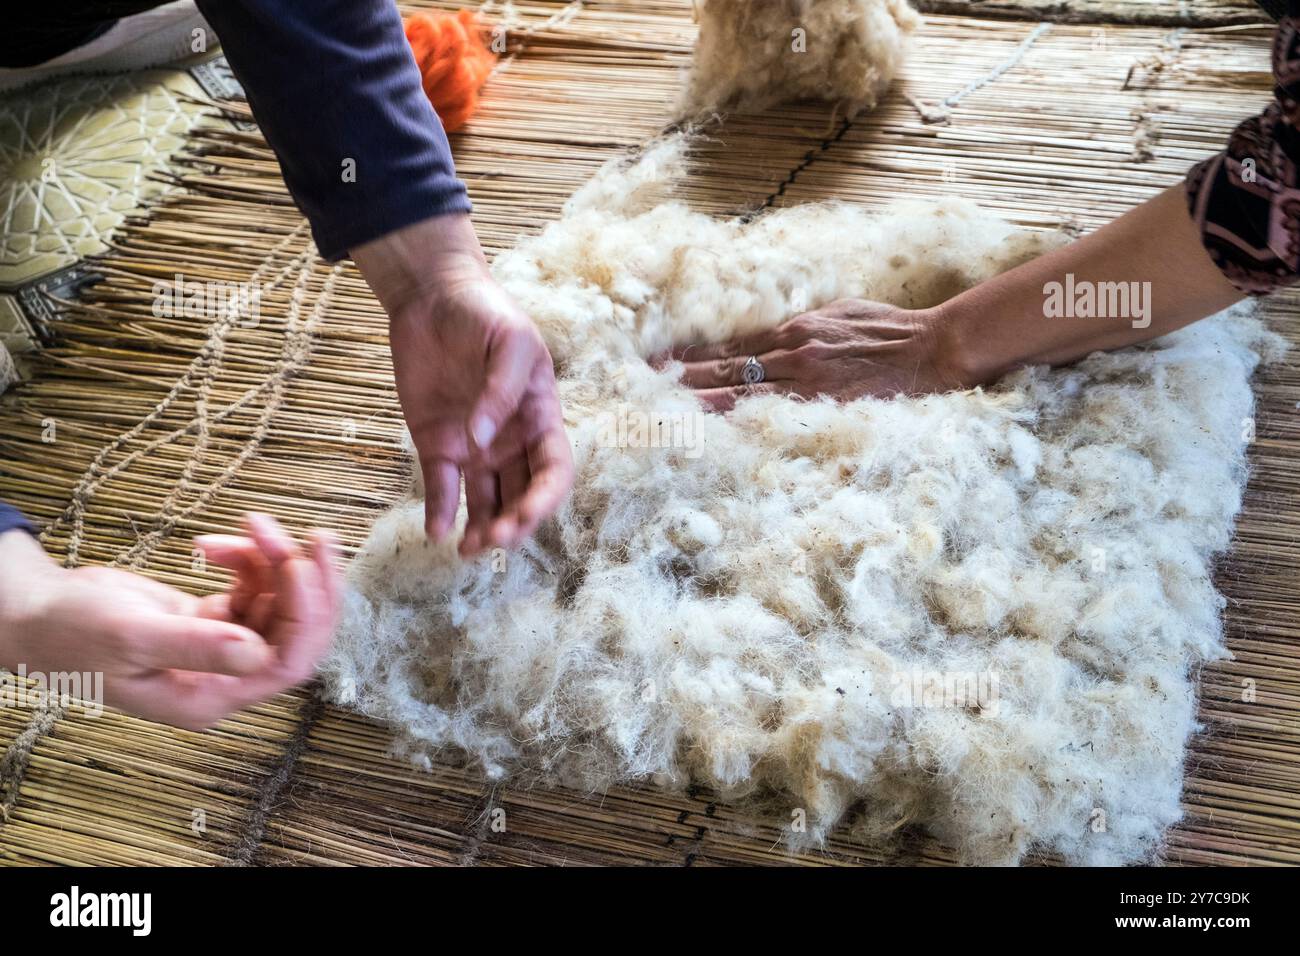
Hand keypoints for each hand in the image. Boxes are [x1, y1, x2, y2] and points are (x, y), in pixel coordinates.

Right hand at [0, 514, 340, 729]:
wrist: (39, 612)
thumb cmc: (71, 632)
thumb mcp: (131, 636)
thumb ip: (196, 646)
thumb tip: (258, 653)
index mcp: (208, 696)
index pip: (285, 663)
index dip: (306, 614)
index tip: (298, 563)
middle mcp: (223, 677)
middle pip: (297, 633)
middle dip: (308, 583)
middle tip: (311, 536)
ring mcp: (221, 646)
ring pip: (280, 602)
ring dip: (273, 559)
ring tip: (250, 524)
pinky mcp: (213, 619)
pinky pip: (253, 587)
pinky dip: (247, 559)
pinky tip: (212, 544)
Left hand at [352, 214, 572, 557]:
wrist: (433, 298)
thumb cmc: (485, 313)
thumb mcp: (510, 341)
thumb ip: (501, 390)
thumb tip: (481, 441)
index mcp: (540, 418)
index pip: (553, 471)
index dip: (543, 500)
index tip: (522, 518)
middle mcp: (512, 441)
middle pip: (521, 496)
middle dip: (512, 525)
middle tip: (491, 542)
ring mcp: (475, 448)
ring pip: (486, 502)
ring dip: (481, 530)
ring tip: (466, 551)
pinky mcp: (437, 446)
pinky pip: (443, 489)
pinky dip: (440, 513)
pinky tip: (437, 531)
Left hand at [656, 300, 969, 410]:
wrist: (930, 351)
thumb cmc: (887, 331)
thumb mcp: (837, 314)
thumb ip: (799, 328)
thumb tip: (765, 337)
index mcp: (793, 328)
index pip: (729, 342)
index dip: (690, 353)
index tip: (655, 361)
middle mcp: (792, 351)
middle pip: (723, 365)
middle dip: (680, 376)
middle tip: (639, 384)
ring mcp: (805, 379)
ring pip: (740, 389)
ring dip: (698, 398)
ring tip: (661, 407)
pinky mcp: (822, 402)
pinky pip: (772, 410)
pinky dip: (739, 416)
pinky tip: (713, 425)